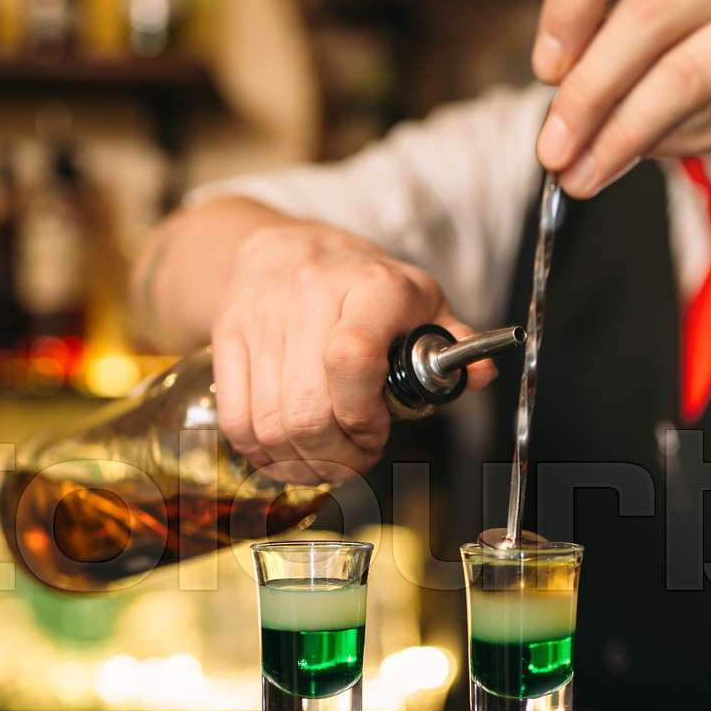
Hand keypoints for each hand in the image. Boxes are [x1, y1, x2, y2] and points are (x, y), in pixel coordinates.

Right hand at [213, 220, 492, 483]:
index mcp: (371, 288)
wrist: (287, 247)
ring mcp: (261, 319)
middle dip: (336, 456)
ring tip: (326, 459)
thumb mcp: (420, 300)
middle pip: (306, 412)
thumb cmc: (364, 283)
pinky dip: (263, 454)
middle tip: (355, 457)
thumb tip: (483, 376)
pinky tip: (288, 453)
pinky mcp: (227, 338)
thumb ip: (453, 343)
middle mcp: (309, 298)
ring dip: (302, 463)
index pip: (351, 360)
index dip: (362, 416)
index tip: (377, 432)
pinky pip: (237, 422)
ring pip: (270, 427)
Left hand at [532, 0, 710, 197]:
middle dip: (588, 88)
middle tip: (551, 143)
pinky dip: (669, 145)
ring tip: (577, 172)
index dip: (576, 3)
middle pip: (653, 13)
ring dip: (617, 134)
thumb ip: (644, 34)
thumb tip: (561, 78)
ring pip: (681, 75)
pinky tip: (639, 159)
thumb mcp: (708, 27)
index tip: (545, 64)